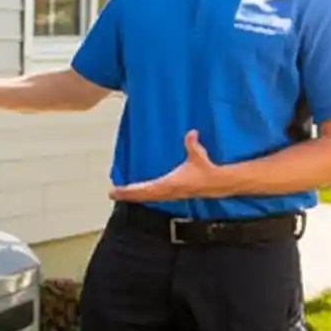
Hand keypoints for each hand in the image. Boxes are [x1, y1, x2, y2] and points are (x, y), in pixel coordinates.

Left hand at [109, 130, 231, 201]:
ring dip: (134, 196)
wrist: (218, 183)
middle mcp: (167, 191)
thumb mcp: (198, 155)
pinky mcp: (173, 194)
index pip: (145, 189)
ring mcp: (170, 194)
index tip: (116, 191)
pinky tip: (139, 194)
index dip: (130, 191)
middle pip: (143, 195)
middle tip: (112, 194)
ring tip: (120, 194)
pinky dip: (144, 195)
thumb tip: (191, 133)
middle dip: (127, 195)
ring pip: (148, 197)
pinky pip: (154, 196)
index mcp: (169, 184)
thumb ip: (192, 144)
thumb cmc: (206, 170)